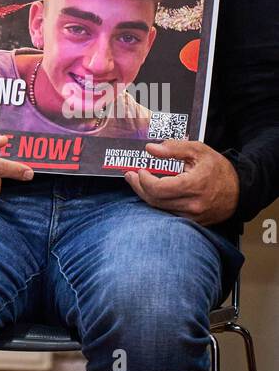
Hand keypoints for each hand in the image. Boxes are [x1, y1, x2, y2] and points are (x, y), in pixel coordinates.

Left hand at [123, 140, 239, 224]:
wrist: (239, 191)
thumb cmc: (218, 168)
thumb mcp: (198, 150)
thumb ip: (174, 148)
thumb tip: (151, 149)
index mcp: (194, 185)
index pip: (159, 188)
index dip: (144, 180)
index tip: (140, 170)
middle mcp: (192, 204)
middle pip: (155, 200)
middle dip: (139, 187)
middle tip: (130, 175)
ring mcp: (193, 217)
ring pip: (160, 209)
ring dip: (146, 195)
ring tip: (137, 182)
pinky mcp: (193, 223)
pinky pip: (168, 214)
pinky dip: (157, 203)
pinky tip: (152, 193)